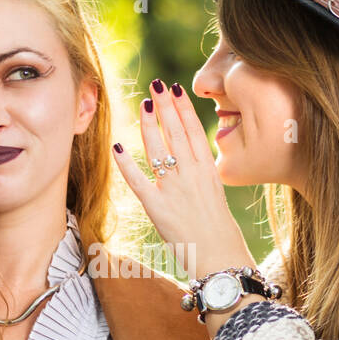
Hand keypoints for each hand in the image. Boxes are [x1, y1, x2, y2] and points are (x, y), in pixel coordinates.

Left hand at [111, 80, 255, 279]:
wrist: (220, 256)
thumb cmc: (218, 228)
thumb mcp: (215, 193)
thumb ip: (201, 172)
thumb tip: (192, 153)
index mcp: (207, 171)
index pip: (194, 131)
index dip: (183, 107)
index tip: (175, 88)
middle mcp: (191, 175)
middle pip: (177, 133)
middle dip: (165, 106)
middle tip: (155, 84)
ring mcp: (174, 190)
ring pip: (159, 150)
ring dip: (149, 125)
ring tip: (143, 104)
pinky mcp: (157, 208)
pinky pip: (139, 181)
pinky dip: (127, 163)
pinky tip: (118, 146)